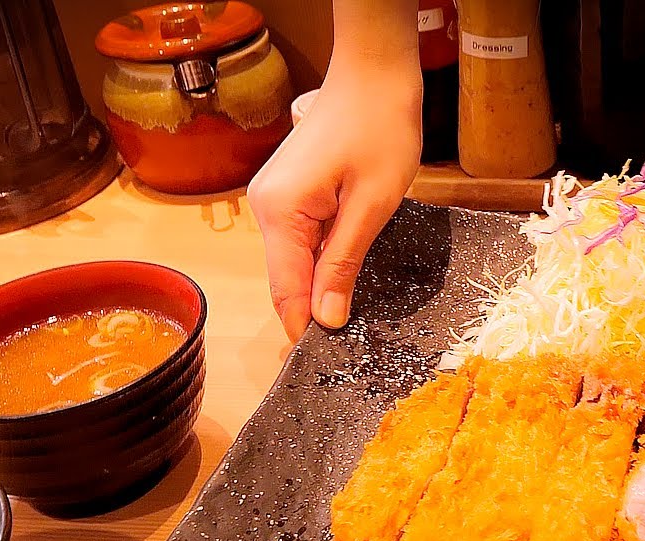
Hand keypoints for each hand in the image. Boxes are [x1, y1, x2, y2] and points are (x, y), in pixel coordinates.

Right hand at [247, 72, 421, 341]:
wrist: (374, 74)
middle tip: (347, 343)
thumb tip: (326, 320)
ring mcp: (273, 198)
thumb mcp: (372, 206)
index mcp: (279, 212)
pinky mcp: (288, 192)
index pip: (285, 289)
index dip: (303, 328)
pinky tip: (345, 269)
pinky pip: (300, 240)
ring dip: (319, 285)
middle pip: (285, 279)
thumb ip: (343, 264)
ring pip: (293, 262)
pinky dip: (320, 259)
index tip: (322, 362)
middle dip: (312, 310)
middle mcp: (265, 207)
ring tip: (350, 313)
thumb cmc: (379, 128)